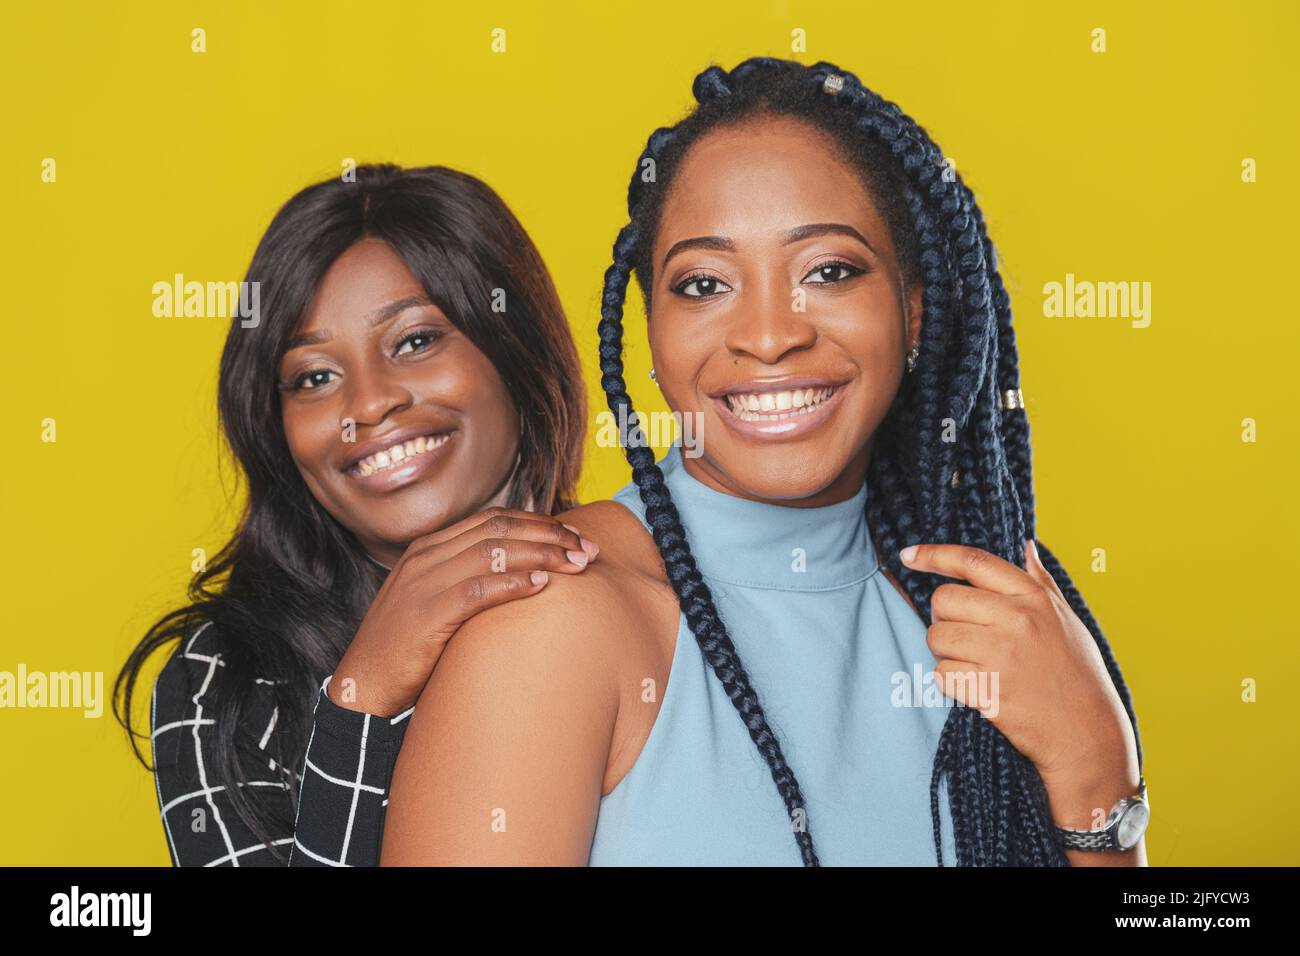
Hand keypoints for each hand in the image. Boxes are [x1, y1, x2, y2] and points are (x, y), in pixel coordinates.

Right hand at [329, 507, 598, 716]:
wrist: (362, 688)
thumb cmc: (409, 651)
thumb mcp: (438, 604)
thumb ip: (471, 583)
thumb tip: (527, 576)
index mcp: (429, 549)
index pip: (493, 520)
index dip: (538, 523)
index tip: (574, 535)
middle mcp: (426, 557)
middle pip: (499, 529)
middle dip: (549, 534)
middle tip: (587, 548)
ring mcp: (423, 582)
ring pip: (493, 552)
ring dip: (541, 553)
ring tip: (576, 563)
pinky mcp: (425, 613)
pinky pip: (477, 589)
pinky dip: (512, 583)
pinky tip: (541, 584)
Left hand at [899, 539, 1137, 789]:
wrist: (1087, 734)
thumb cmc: (1077, 674)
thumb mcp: (1066, 619)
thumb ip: (1040, 581)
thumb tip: (1025, 544)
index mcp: (1034, 597)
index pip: (974, 561)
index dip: (935, 555)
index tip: (909, 555)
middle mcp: (1016, 619)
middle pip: (944, 600)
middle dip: (944, 618)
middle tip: (965, 636)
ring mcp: (1001, 654)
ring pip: (937, 637)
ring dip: (945, 652)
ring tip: (975, 664)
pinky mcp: (987, 688)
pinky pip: (941, 674)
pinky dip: (951, 681)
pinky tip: (977, 686)